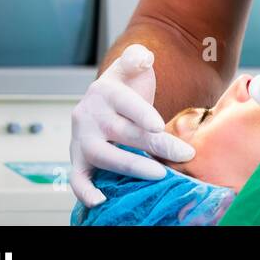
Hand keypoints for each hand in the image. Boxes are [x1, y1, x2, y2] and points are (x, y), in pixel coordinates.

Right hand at [69, 44, 196, 206]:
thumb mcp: (133, 64)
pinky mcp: (78, 159)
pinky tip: (101, 201)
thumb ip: (137, 58)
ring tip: (159, 174)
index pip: (124, 103)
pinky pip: (77, 178)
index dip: (141, 114)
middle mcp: (88, 115)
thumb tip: (144, 59)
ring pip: (102, 155)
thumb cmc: (128, 84)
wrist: (105, 100)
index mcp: (105, 91)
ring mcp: (81, 139)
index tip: (159, 126)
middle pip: (121, 132)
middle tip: (183, 154)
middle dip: (153, 145)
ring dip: (130, 167)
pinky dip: (85, 191)